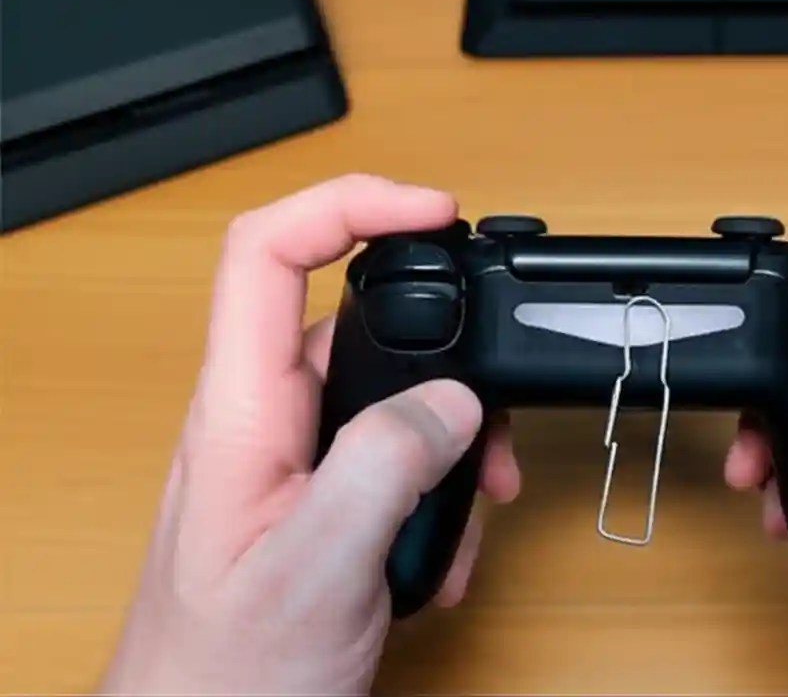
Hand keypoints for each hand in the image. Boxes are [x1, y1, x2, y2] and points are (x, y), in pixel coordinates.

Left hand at [100, 175, 519, 694]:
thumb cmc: (228, 675)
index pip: (267, 252)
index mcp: (240, 414)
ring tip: (475, 501)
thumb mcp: (318, 568)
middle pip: (356, 321)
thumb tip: (454, 400)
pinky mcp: (319, 495)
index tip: (433, 210)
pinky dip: (436, 490)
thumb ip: (385, 466)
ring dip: (448, 443)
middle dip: (444, 359)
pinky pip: (391, 455)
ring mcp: (291, 457)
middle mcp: (263, 420)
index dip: (348, 203)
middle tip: (493, 419)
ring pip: (389, 396)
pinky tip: (439, 549)